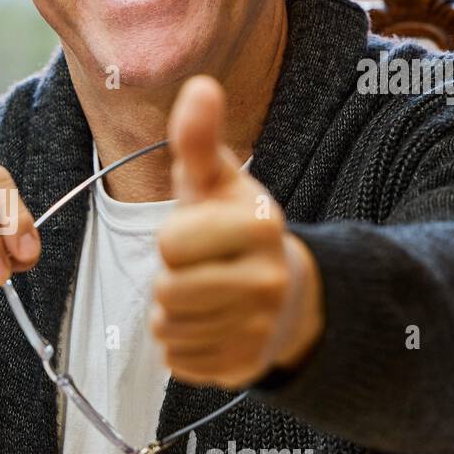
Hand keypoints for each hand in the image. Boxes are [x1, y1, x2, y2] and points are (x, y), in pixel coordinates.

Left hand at [150, 75, 322, 388]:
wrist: (285, 293)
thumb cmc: (233, 228)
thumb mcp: (214, 182)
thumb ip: (198, 139)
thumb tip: (200, 85)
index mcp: (262, 226)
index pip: (171, 243)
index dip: (172, 240)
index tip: (198, 235)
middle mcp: (269, 281)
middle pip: (168, 291)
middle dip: (169, 280)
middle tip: (197, 270)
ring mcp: (260, 331)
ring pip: (168, 329)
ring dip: (171, 314)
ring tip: (202, 295)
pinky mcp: (244, 368)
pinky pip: (177, 361)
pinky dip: (182, 346)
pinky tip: (209, 326)